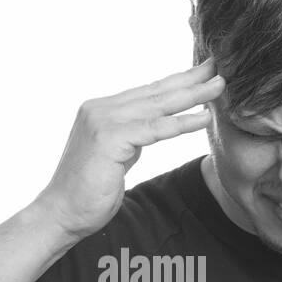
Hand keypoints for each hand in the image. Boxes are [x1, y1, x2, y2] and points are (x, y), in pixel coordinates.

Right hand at [35, 59, 224, 240]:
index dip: (176, 81)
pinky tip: (204, 116)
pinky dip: (182, 123)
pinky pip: (155, 129)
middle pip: (154, 92)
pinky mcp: (110, 138)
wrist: (61, 213)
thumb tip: (151, 129)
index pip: (146, 92)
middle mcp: (100, 109)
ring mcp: (103, 121)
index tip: (202, 72)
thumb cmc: (88, 192)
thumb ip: (130, 138)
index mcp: (101, 110)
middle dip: (189, 79)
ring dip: (192, 94)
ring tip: (219, 86)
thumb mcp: (114, 156)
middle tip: (218, 67)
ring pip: (157, 106)